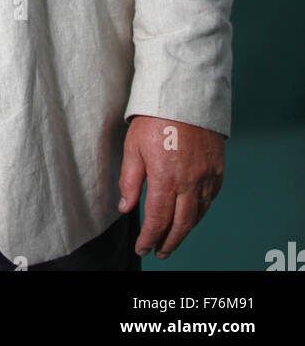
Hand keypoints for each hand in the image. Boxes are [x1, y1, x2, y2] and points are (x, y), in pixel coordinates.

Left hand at [118, 115, 224, 259]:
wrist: (185, 92)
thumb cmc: (156, 116)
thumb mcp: (133, 146)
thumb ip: (130, 180)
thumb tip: (126, 207)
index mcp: (166, 177)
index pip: (157, 220)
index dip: (149, 238)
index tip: (142, 247)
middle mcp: (190, 181)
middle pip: (181, 224)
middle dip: (169, 243)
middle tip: (159, 252)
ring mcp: (207, 176)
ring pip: (198, 215)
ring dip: (185, 231)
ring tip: (173, 239)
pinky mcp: (218, 168)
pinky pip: (210, 198)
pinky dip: (200, 211)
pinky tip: (191, 214)